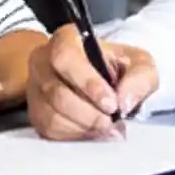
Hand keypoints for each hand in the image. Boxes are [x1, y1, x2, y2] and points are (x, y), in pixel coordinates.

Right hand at [26, 24, 157, 140]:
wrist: (104, 80)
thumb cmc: (117, 67)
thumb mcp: (138, 63)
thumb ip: (140, 78)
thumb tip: (124, 102)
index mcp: (66, 39)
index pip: (66, 58)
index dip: (88, 83)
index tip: (111, 104)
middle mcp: (43, 60)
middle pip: (56, 91)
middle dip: (88, 112)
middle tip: (111, 121)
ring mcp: (35, 87)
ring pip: (51, 114)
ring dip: (83, 126)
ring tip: (106, 128)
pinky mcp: (35, 111)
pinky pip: (48, 129)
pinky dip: (74, 135)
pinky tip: (92, 132)